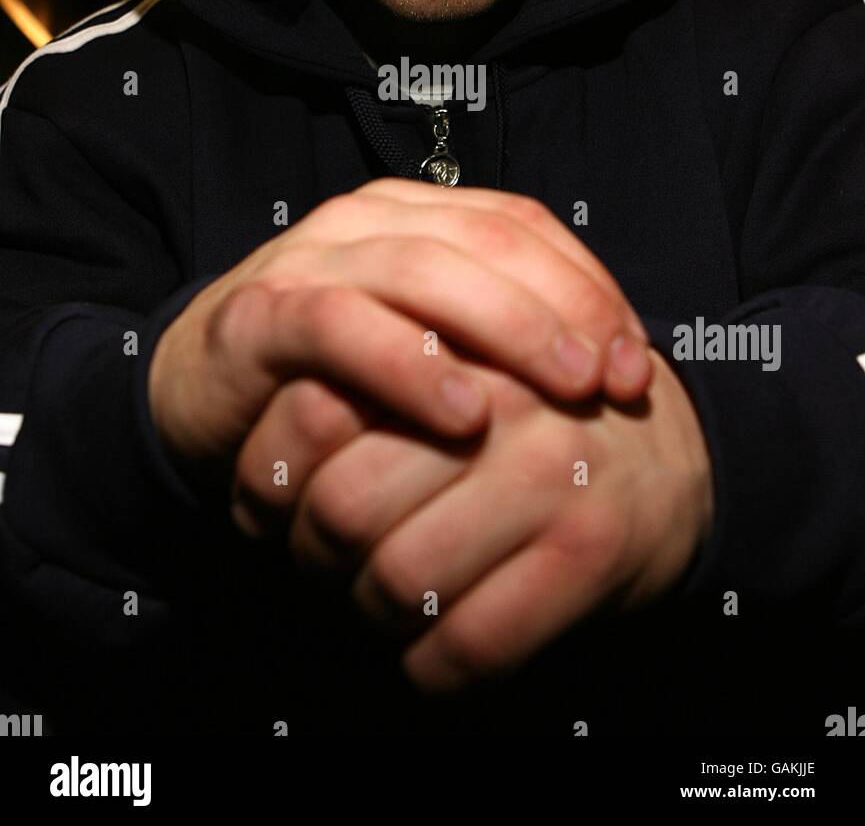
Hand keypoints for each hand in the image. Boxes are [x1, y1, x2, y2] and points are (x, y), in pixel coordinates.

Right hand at [149, 179, 653, 475]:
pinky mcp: (264, 313)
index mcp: (417, 213)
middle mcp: (368, 219)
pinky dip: (408, 364)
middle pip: (488, 239)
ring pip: (425, 268)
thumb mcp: (429, 347)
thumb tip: (612, 369)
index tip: (638, 368)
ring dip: (508, 327)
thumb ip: (497, 339)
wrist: (205, 390)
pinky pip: (343, 324)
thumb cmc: (336, 375)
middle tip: (616, 382)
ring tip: (568, 388)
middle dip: (566, 309)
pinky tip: (464, 412)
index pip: (523, 226)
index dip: (591, 289)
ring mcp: (313, 257)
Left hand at [283, 347, 713, 692]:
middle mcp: (504, 400)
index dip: (271, 472)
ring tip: (384, 597)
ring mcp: (552, 475)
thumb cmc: (534, 419)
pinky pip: (470, 643)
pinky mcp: (589, 554)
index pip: (317, 408)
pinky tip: (436, 651)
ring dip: (374, 614)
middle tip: (324, 558)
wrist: (674, 460)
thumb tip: (257, 462)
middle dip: (314, 555)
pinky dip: (434, 667)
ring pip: (400, 580)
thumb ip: (375, 382)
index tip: (266, 502)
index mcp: (456, 342)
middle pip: (344, 504)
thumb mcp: (455, 370)